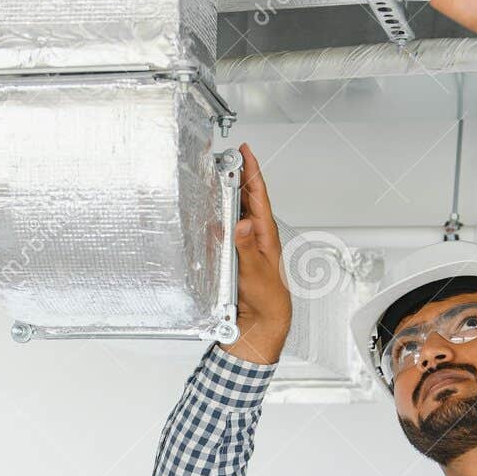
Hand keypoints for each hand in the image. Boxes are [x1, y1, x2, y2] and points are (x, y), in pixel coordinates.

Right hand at [220, 142, 290, 366]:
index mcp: (266, 235)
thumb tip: (242, 222)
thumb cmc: (266, 300)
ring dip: (228, 196)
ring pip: (238, 213)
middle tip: (227, 158)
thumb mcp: (254, 271)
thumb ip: (246, 246)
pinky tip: (210, 215)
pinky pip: (228, 230)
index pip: (259, 196)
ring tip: (218, 179)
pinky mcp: (237, 256)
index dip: (252, 172)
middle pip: (248, 199)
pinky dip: (219, 219)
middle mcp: (257, 236)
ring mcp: (247, 245)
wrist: (262, 323)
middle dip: (239, 177)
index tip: (246, 152)